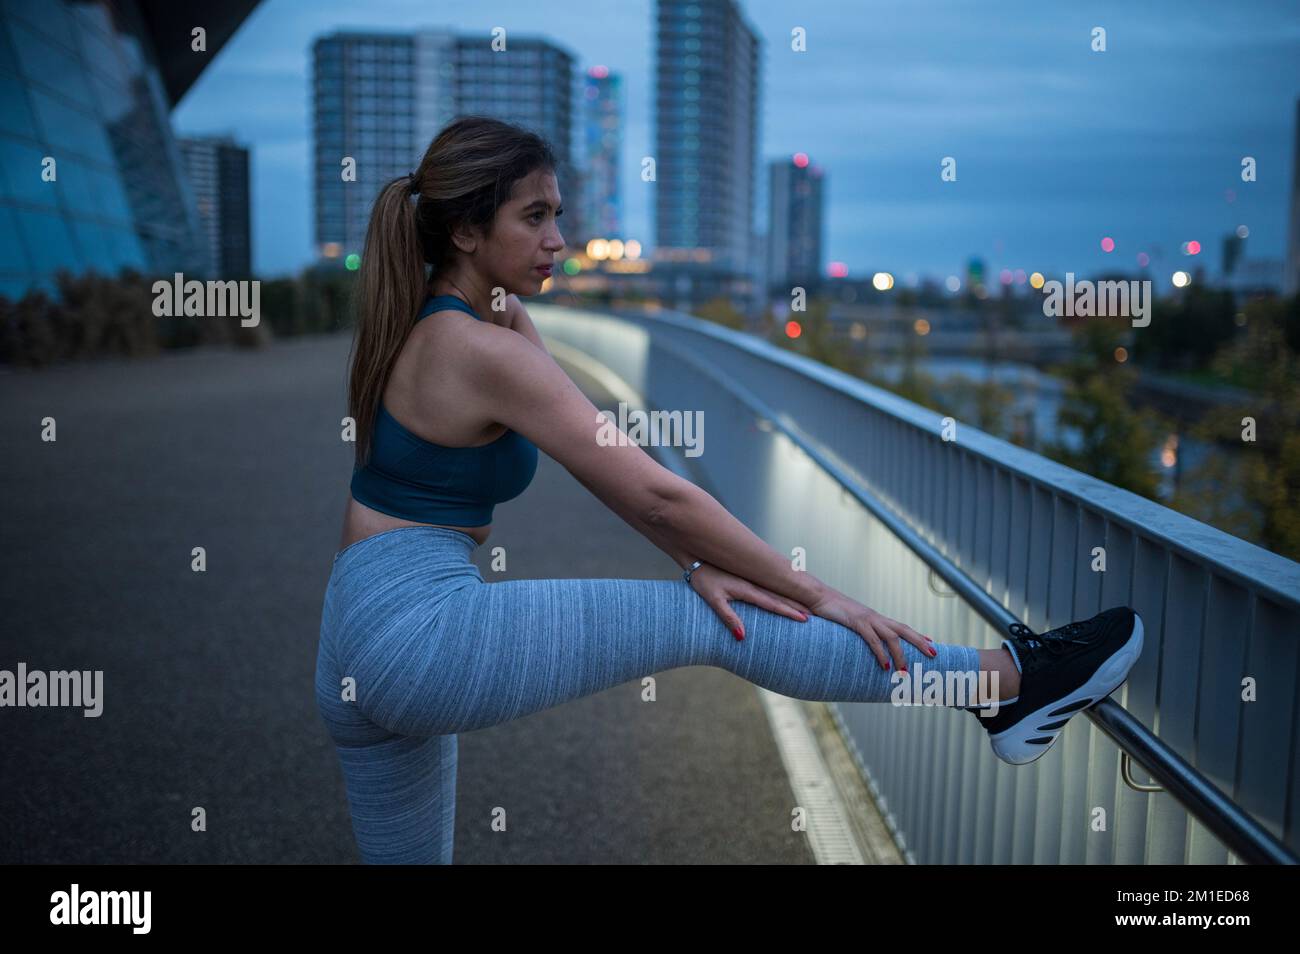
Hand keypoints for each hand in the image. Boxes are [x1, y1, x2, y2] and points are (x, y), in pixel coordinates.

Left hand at [686, 563, 811, 639]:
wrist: (697, 560)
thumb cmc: (703, 580)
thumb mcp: (713, 600)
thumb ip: (728, 618)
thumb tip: (742, 637)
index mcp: (747, 589)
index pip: (773, 603)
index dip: (789, 612)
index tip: (805, 618)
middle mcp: (753, 584)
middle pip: (781, 597)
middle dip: (798, 606)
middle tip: (815, 616)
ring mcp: (752, 580)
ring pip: (777, 592)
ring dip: (792, 600)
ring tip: (807, 609)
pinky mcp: (748, 580)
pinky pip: (769, 589)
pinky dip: (781, 594)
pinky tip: (787, 599)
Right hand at [808, 587, 936, 671]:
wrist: (817, 596)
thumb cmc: (830, 610)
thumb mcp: (848, 622)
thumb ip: (857, 632)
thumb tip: (860, 643)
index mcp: (875, 618)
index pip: (901, 626)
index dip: (916, 635)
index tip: (930, 643)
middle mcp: (875, 618)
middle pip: (904, 630)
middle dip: (920, 642)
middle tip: (934, 654)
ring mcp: (867, 619)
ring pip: (892, 637)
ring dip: (900, 655)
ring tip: (904, 671)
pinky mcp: (856, 622)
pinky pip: (872, 639)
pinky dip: (880, 653)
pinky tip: (884, 665)